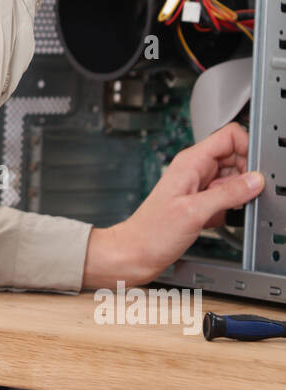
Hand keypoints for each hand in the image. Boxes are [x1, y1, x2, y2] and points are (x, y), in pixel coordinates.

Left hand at [82, 122, 264, 288]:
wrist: (136, 253)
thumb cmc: (152, 232)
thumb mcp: (195, 211)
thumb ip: (228, 194)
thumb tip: (254, 180)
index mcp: (190, 162)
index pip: (229, 136)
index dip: (246, 150)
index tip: (252, 172)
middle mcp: (194, 170)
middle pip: (234, 157)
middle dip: (244, 176)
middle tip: (239, 197)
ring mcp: (197, 187)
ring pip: (231, 179)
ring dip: (235, 195)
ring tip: (221, 211)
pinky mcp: (199, 203)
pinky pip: (224, 197)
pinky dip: (227, 208)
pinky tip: (215, 220)